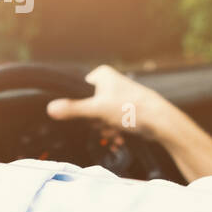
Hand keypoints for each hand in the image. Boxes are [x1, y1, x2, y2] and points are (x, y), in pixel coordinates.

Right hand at [45, 65, 169, 140]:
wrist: (160, 121)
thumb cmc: (132, 109)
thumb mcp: (97, 110)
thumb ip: (73, 109)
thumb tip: (51, 108)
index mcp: (101, 75)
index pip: (78, 91)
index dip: (82, 107)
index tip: (90, 115)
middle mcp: (110, 82)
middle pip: (89, 106)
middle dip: (96, 121)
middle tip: (104, 124)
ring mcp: (118, 96)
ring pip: (100, 116)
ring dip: (105, 128)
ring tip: (114, 131)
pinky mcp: (126, 109)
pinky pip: (112, 121)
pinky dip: (113, 130)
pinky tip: (119, 136)